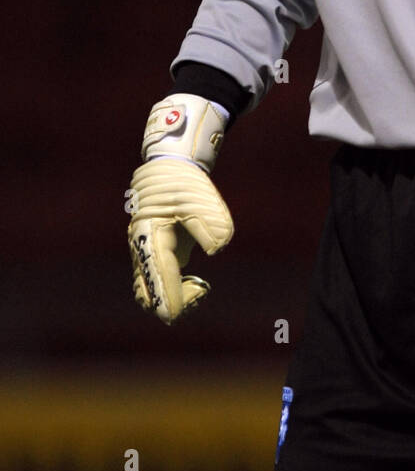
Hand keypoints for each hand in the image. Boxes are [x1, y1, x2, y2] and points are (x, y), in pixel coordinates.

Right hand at [126, 95, 232, 323]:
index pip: (157, 278)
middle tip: (201, 290)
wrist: (169, 167)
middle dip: (172, 304)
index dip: (172, 298)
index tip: (196, 297)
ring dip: (173, 299)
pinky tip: (196, 285)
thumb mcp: (201, 198)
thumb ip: (210, 224)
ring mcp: (148, 254)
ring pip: (150, 294)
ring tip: (201, 288)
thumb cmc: (183, 183)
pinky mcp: (157, 255)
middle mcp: (144, 251)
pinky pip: (158, 284)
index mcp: (150, 238)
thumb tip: (214, 250)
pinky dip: (174, 291)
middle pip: (147, 296)